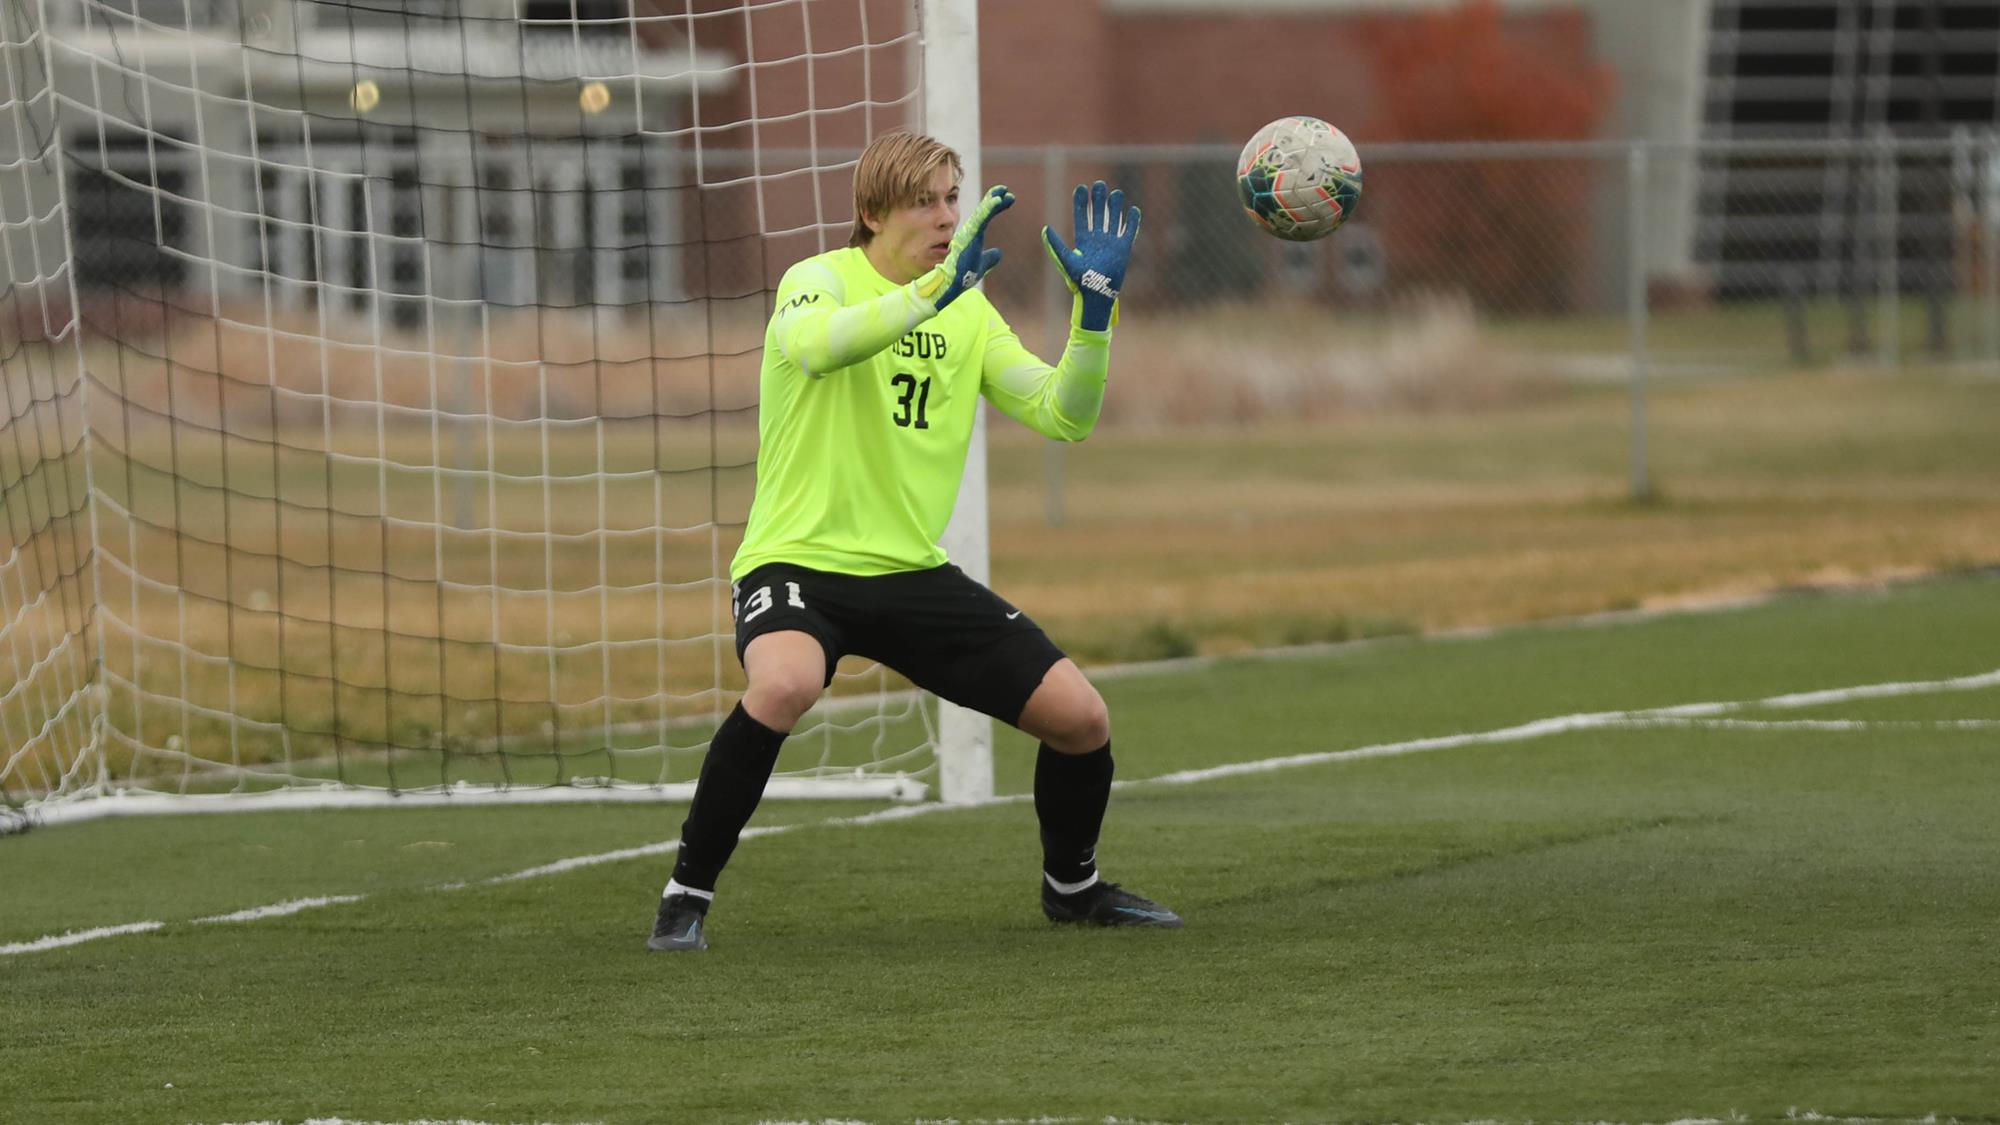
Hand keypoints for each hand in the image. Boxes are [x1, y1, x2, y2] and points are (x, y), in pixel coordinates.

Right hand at [913, 185, 1014, 311]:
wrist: (951, 285)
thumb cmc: (962, 276)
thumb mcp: (981, 265)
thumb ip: (990, 258)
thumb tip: (998, 253)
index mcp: (973, 236)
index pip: (985, 217)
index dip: (995, 206)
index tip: (1007, 198)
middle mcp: (970, 232)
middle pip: (984, 211)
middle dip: (994, 198)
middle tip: (1005, 189)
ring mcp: (969, 233)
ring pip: (982, 213)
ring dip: (992, 202)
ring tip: (1003, 193)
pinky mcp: (968, 236)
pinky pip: (980, 220)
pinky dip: (988, 209)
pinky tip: (997, 201)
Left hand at [1042, 180, 1139, 331]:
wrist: (1097, 294)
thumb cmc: (1079, 281)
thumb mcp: (1066, 260)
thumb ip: (1056, 244)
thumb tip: (1045, 228)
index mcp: (1083, 240)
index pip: (1082, 216)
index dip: (1081, 203)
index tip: (1081, 188)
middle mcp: (1097, 239)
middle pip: (1098, 214)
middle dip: (1098, 200)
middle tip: (1099, 185)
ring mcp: (1111, 243)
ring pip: (1113, 219)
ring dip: (1115, 207)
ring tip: (1116, 192)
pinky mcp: (1123, 249)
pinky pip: (1128, 231)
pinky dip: (1132, 221)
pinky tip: (1133, 209)